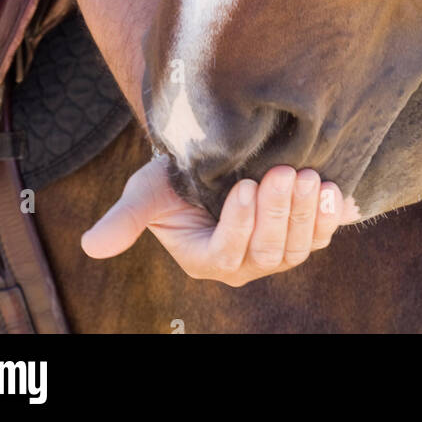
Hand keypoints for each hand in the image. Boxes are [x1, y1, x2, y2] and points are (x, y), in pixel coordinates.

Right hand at [81, 158, 355, 285]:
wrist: (218, 159)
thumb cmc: (178, 176)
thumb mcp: (148, 191)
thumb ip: (126, 218)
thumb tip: (90, 245)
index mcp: (206, 258)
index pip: (226, 253)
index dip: (240, 224)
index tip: (246, 185)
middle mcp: (244, 263)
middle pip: (266, 252)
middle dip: (277, 212)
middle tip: (284, 172)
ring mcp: (275, 252)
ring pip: (296, 247)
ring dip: (303, 212)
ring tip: (306, 174)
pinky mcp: (301, 235)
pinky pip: (319, 235)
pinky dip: (328, 216)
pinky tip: (331, 188)